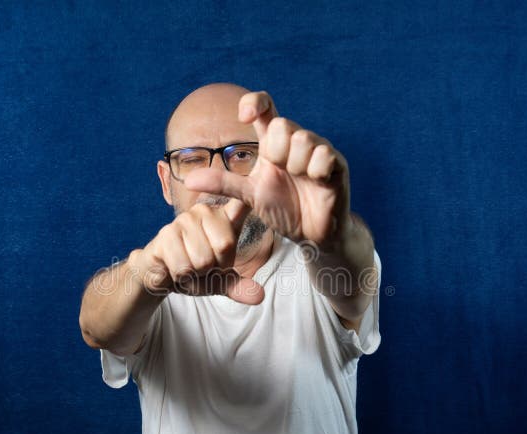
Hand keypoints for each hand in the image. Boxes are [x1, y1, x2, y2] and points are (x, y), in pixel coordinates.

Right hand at [127, 199, 264, 303]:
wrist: (157, 276)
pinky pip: (184, 267)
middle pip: (225, 246)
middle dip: (214, 269)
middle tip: (202, 268)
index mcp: (223, 219)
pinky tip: (174, 270)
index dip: (250, 193)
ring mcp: (183, 221)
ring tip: (188, 269)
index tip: (257, 174)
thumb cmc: (193, 271)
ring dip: (196, 277)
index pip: (241, 203)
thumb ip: (240, 287)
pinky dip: (181, 278)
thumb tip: (260, 298)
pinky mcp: (165, 235)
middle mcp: (204, 212)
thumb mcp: (220, 282)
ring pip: (202, 260)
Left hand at [183, 91, 350, 247]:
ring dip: (295, 165)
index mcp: (274, 144)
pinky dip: (314, 171)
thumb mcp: (249, 196)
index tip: (243, 116)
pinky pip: (324, 155)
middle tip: (282, 173)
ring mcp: (319, 151)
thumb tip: (189, 180)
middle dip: (276, 152)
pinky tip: (315, 183)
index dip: (254, 103)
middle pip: (282, 124)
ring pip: (303, 138)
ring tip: (300, 181)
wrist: (312, 236)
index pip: (265, 107)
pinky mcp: (337, 165)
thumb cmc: (284, 211)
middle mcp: (297, 142)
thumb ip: (223, 184)